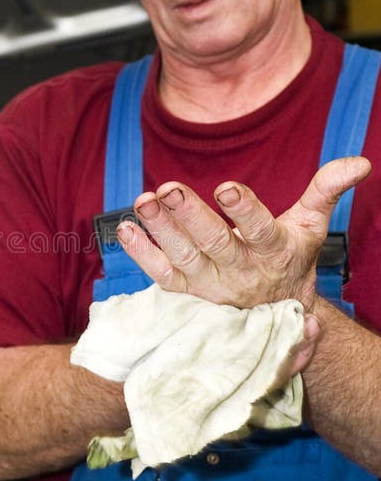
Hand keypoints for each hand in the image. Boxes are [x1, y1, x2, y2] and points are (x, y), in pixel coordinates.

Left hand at [117, 156, 370, 310]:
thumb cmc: (292, 261)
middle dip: (190, 216)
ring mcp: (209, 286)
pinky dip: (141, 254)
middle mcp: (240, 272)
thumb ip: (327, 190)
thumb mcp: (313, 226)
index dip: (245, 211)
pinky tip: (124, 229)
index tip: (227, 188)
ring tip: (142, 201)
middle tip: (167, 188)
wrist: (276, 319)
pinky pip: (161, 276)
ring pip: (182, 259)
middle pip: (214, 245)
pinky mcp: (186, 294)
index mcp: (274, 253)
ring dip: (160, 230)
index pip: (260, 231)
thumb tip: (360, 162)